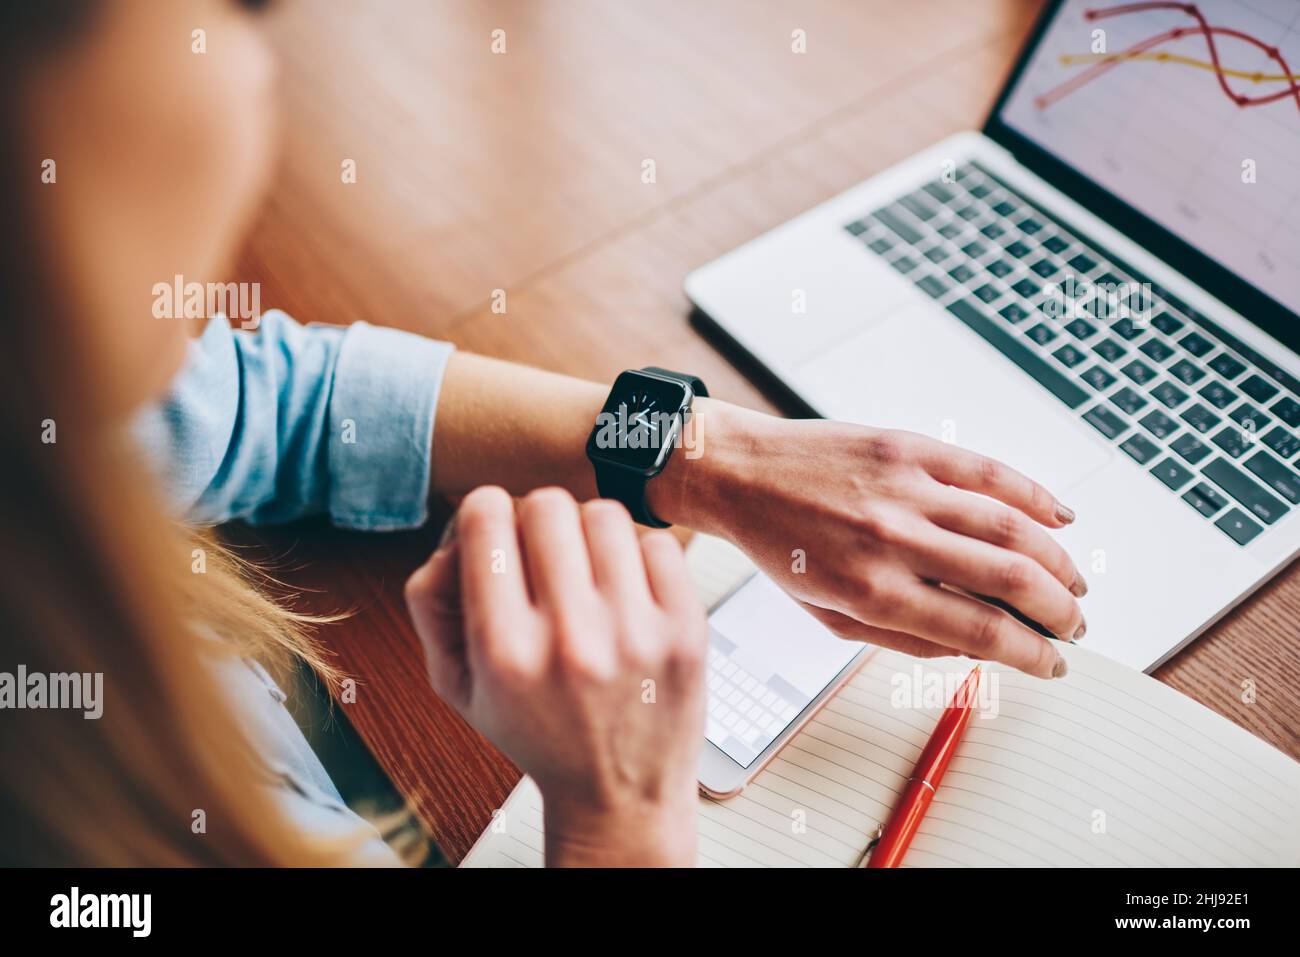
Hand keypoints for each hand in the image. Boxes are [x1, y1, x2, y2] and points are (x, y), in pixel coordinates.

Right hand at [404, 485, 706, 865]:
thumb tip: (456, 532)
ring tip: (588, 575)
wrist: (620, 796)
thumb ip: (433, 601)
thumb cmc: (538, 733)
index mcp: (504, 651)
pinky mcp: (685, 630)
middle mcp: (570, 639)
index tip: (495, 534)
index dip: (485, 515)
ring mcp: (636, 632)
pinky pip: (659, 543)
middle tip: (543, 556)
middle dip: (536, 520)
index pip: (485, 516)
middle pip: (547, 505)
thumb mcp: (458, 686)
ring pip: (605, 514)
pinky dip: (640, 558)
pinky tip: (628, 593)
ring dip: (589, 535)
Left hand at [652, 402, 1084, 678]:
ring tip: (1074, 583)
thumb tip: (978, 646)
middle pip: (1012, 579)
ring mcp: (904, 488)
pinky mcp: (908, 447)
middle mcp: (894, 540)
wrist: (740, 474)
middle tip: (1074, 626)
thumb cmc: (781, 550)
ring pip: (1011, 525)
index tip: (1053, 664)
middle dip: (1059, 610)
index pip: (981, 631)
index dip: (1031, 654)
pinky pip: (988, 471)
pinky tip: (1060, 518)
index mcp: (872, 591)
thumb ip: (904, 637)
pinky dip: (1033, 495)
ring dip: (1058, 559)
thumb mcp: (829, 617)